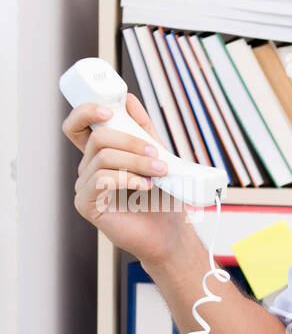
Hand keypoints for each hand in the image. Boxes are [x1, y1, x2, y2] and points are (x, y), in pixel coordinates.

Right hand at [64, 93, 187, 266]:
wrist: (171, 233)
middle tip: (156, 154)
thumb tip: (129, 99)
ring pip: (104, 158)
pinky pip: (101, 180)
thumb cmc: (164, 198)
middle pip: (97, 138)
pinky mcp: (86, 204)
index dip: (86, 111)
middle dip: (130, 142)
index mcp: (101, 155)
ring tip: (160, 172)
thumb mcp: (157, 156)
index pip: (78, 125)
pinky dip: (127, 179)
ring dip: (137, 162)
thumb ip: (142, 129)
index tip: (111, 110)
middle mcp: (89, 169)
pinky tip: (145, 186)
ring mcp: (85, 187)